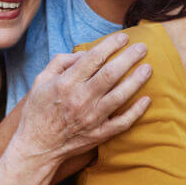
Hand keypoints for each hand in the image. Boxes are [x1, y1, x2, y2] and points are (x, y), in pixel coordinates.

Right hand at [14, 33, 152, 162]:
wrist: (36, 147)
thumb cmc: (38, 110)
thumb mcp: (40, 81)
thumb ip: (61, 62)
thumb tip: (84, 53)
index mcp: (65, 84)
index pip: (93, 58)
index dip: (111, 45)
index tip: (123, 37)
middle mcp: (80, 99)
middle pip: (111, 74)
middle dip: (129, 57)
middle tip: (142, 47)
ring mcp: (91, 118)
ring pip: (120, 95)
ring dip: (137, 80)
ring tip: (148, 68)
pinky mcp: (99, 134)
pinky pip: (122, 122)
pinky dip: (136, 111)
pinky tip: (147, 99)